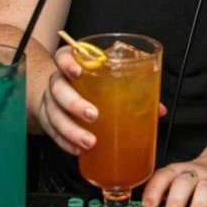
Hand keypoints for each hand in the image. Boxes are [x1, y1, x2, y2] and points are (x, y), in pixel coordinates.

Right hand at [38, 47, 168, 153]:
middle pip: (58, 88)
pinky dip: (65, 143)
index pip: (63, 56)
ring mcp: (50, 102)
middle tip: (93, 115)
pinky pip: (52, 133)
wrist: (60, 94)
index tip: (78, 71)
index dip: (68, 63)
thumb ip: (131, 88)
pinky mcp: (47, 121)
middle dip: (74, 103)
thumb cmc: (91, 84)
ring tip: (89, 141)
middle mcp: (58, 81)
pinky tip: (78, 150)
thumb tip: (159, 109)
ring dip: (71, 130)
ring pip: (53, 114)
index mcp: (72, 63)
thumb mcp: (107, 79)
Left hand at [142, 157, 206, 206]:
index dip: (154, 190)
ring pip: (205, 190)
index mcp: (177, 172)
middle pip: (183, 184)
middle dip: (175, 204)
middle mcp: (194, 174)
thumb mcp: (178, 183)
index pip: (163, 177)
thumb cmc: (195, 182)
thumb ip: (165, 198)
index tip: (148, 206)